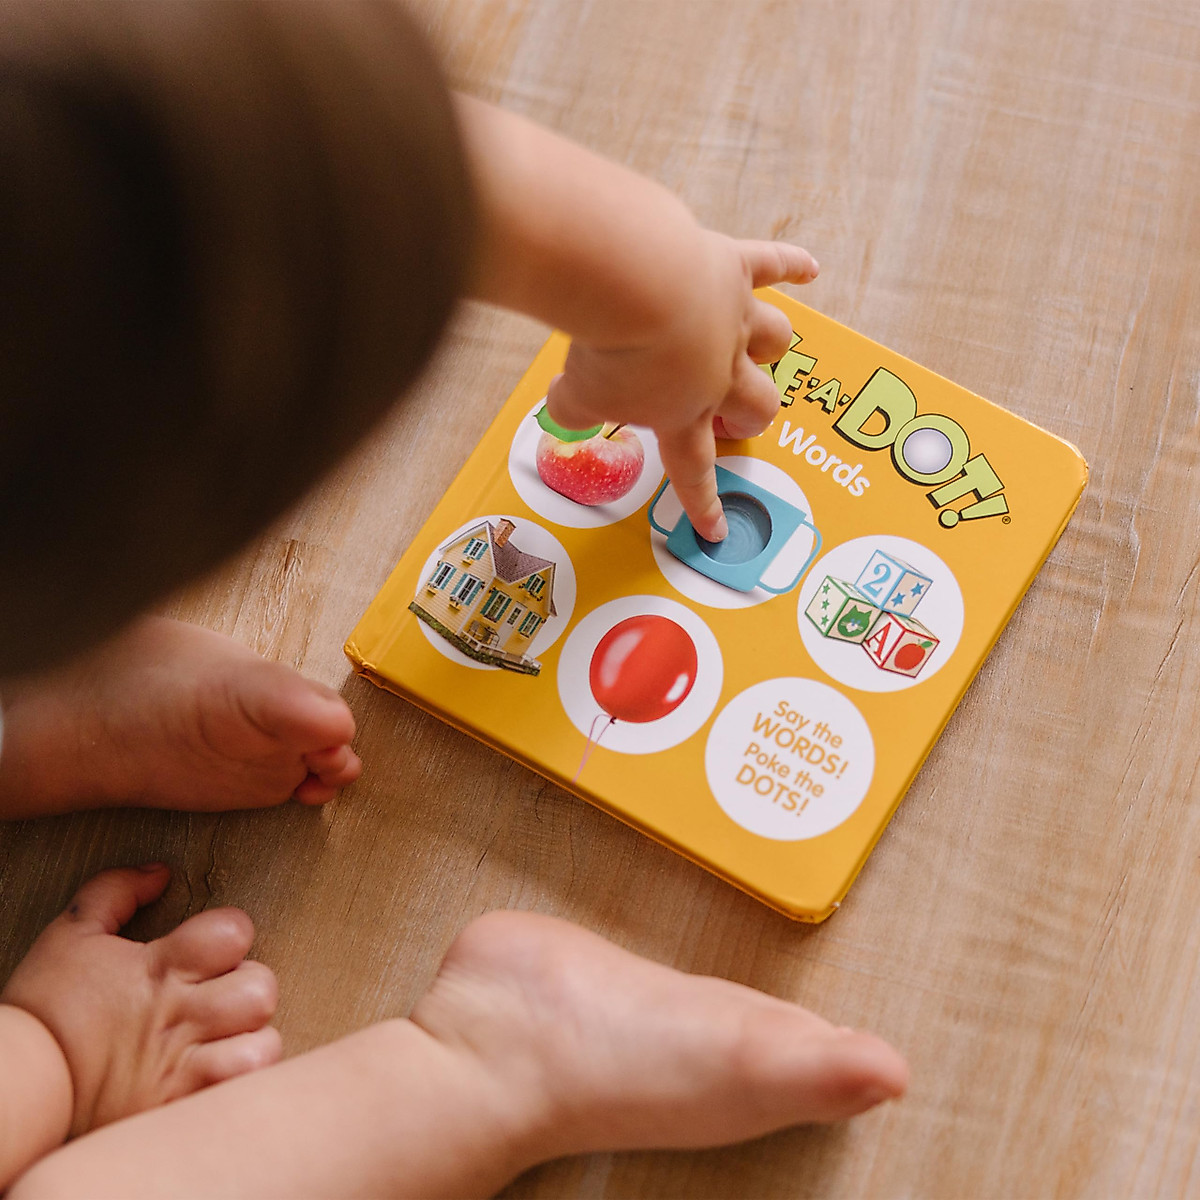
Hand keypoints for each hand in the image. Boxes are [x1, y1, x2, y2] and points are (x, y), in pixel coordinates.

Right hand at [1, 866, 280, 1136]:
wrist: (14, 1082)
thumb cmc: (44, 1009)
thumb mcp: (71, 934)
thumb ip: (116, 891)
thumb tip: (160, 874)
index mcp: (160, 967)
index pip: (235, 932)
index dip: (231, 935)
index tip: (212, 950)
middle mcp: (179, 1016)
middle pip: (260, 989)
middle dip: (247, 988)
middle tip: (219, 998)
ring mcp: (180, 1066)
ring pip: (262, 1045)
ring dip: (249, 1040)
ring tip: (223, 1040)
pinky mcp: (175, 1108)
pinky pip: (237, 1091)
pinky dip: (237, 1081)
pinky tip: (215, 1073)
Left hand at [544, 233, 817, 539]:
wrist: (636, 284)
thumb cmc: (610, 350)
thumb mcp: (577, 394)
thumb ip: (570, 410)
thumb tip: (559, 412)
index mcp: (683, 413)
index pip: (693, 470)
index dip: (703, 504)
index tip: (715, 530)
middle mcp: (719, 371)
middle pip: (757, 405)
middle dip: (748, 414)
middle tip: (728, 412)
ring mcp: (734, 320)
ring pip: (774, 341)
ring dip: (769, 347)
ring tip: (759, 347)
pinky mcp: (735, 268)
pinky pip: (774, 265)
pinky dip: (793, 266)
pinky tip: (809, 270)